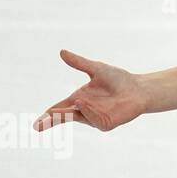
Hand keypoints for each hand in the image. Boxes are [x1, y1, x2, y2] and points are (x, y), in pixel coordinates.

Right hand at [33, 49, 149, 132]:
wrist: (139, 88)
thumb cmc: (118, 79)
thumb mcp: (97, 69)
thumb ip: (79, 63)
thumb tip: (62, 52)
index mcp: (78, 99)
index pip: (59, 109)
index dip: (48, 115)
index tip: (37, 123)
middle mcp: (84, 110)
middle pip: (63, 117)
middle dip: (51, 121)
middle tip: (38, 125)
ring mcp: (94, 118)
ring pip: (78, 117)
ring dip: (74, 110)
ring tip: (76, 99)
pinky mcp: (105, 124)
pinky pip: (93, 120)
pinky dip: (88, 112)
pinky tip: (84, 103)